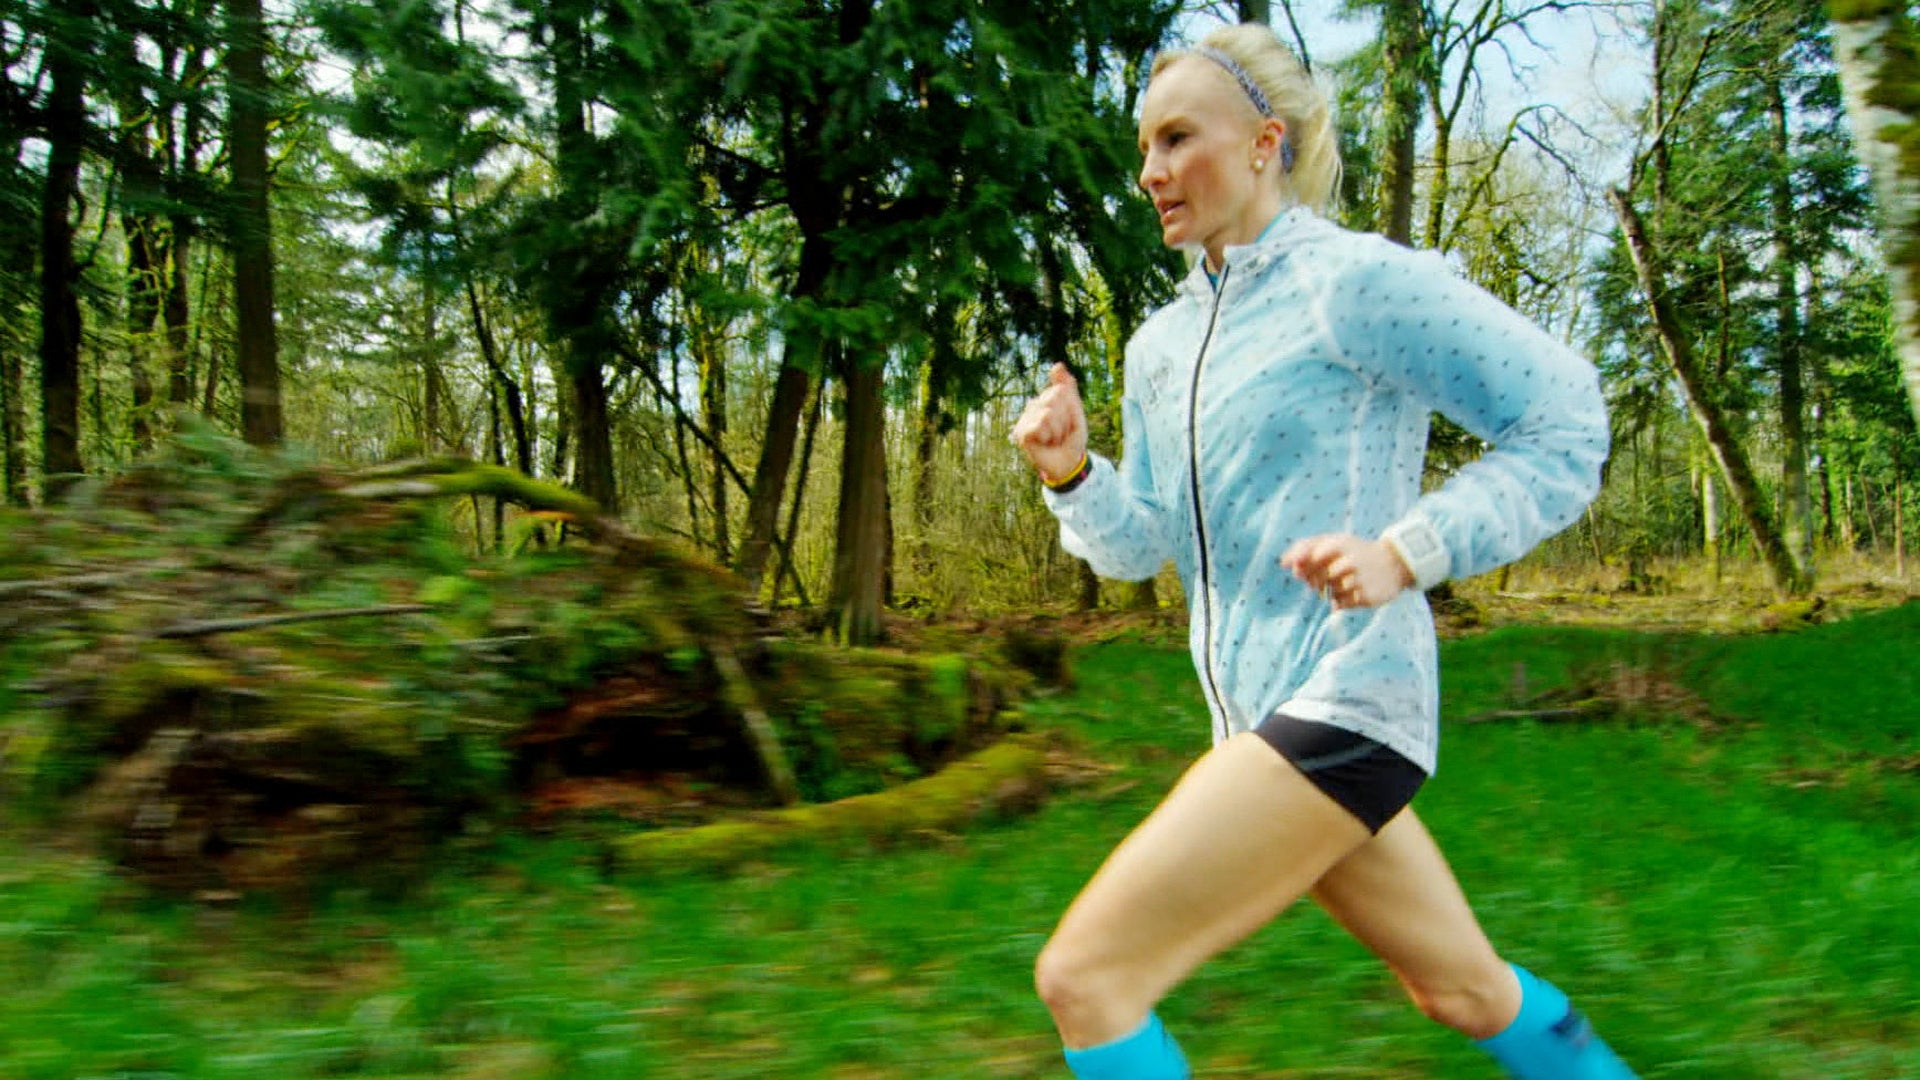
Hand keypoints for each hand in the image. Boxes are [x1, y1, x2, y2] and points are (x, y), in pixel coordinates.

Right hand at [1009, 363, 1087, 483]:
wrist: (1069, 463)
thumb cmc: (1072, 438)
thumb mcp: (1075, 410)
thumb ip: (1067, 387)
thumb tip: (1057, 364)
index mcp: (1047, 399)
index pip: (1060, 390)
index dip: (1070, 407)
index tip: (1068, 421)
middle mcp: (1033, 406)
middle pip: (1054, 398)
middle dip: (1064, 418)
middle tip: (1061, 431)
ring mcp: (1026, 419)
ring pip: (1048, 412)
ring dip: (1058, 429)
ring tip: (1054, 438)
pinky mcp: (1021, 432)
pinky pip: (1039, 424)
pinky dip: (1048, 435)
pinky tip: (1045, 442)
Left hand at [1281, 533, 1414, 609]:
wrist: (1393, 564)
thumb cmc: (1355, 552)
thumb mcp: (1335, 542)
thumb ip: (1307, 547)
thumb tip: (1284, 563)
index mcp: (1340, 543)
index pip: (1310, 552)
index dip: (1297, 560)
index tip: (1289, 566)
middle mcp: (1350, 560)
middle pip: (1316, 577)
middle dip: (1313, 580)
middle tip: (1322, 577)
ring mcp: (1359, 579)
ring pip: (1328, 592)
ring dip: (1330, 590)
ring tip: (1345, 581)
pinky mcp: (1366, 596)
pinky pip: (1339, 604)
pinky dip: (1340, 601)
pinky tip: (1352, 592)